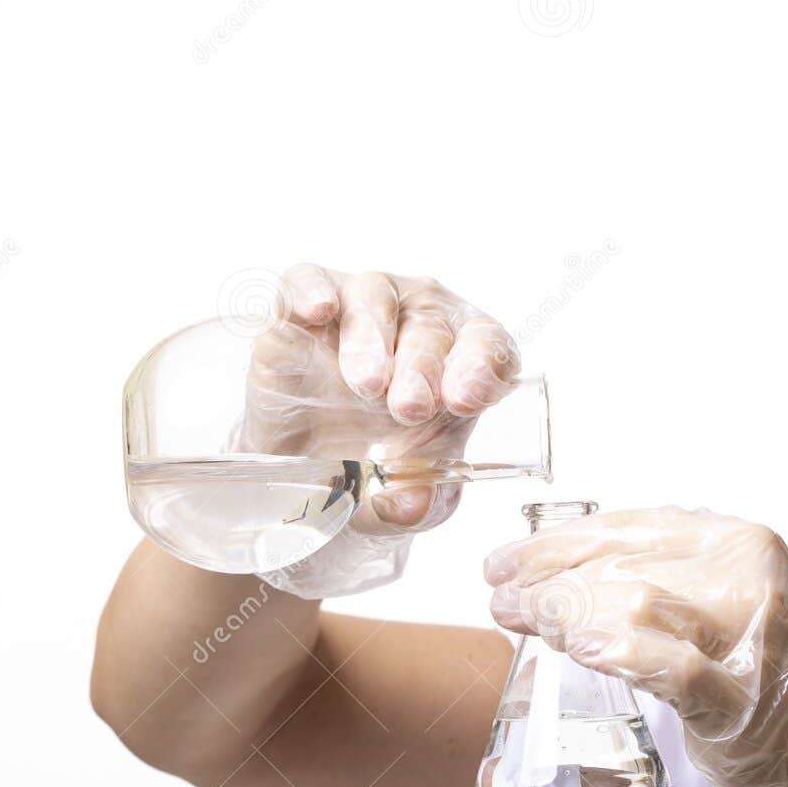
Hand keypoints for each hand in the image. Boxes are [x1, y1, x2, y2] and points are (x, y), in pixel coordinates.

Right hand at [243, 263, 518, 596]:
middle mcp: (418, 325)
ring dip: (373, 337)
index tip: (468, 398)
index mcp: (463, 364)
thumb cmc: (378, 474)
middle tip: (410, 408)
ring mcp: (360, 311)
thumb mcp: (405, 507)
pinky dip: (312, 289)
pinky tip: (319, 311)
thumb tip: (409, 504)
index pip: (489, 346)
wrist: (307, 480)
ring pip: (376, 296)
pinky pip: (307, 280)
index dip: (483, 365)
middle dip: (424, 364)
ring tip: (368, 384)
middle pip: (432, 323)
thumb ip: (414, 507)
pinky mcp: (298, 311)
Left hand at [483, 507, 787, 786]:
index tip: (509, 559)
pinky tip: (582, 649)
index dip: (558, 540)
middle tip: (498, 591)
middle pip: (621, 562)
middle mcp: (750, 574)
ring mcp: (751, 636)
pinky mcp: (745, 701)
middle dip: (545, 575)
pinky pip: (674, 668)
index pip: (630, 526)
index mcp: (742, 542)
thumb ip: (672, 580)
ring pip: (634, 603)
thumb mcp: (736, 603)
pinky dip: (623, 653)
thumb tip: (572, 575)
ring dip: (561, 611)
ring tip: (516, 619)